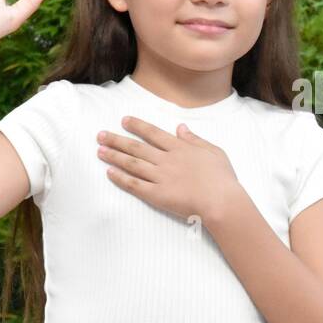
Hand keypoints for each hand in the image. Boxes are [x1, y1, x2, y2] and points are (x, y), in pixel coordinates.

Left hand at [97, 117, 241, 225]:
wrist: (221, 201)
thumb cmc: (222, 178)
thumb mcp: (214, 151)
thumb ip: (195, 139)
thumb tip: (180, 127)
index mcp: (180, 148)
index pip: (153, 133)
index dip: (137, 126)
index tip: (124, 120)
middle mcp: (166, 160)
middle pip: (137, 147)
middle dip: (117, 140)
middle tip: (101, 135)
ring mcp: (160, 177)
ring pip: (132, 164)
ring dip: (114, 156)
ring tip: (99, 151)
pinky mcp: (157, 195)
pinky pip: (134, 185)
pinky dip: (120, 178)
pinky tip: (109, 172)